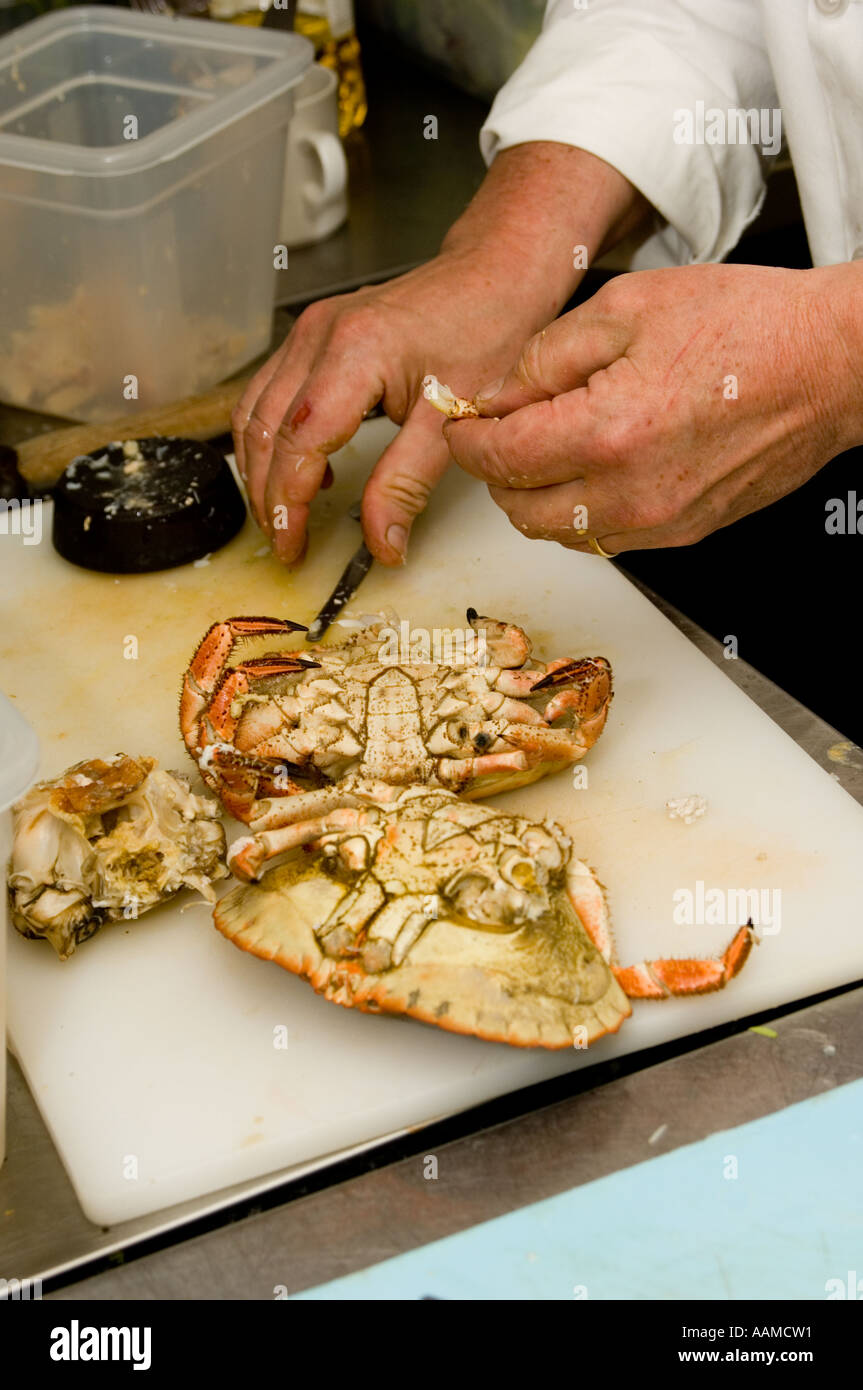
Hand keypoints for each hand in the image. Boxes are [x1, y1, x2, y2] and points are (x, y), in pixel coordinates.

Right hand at [231, 142, 645, 564]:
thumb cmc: (488, 328)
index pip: (297, 444)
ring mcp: (312, 329)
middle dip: (267, 495)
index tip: (293, 546)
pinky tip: (303, 468)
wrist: (498, 272)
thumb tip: (381, 543)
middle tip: (284, 543)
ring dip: (260, 469)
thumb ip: (408, 483)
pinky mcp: (315, 332)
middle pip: (264, 430)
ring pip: (256, 410)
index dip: (288, 503)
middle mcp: (320, 335)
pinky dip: (272, 437)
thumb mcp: (453, 418)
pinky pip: (271, 391)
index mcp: (354, 353)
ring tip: (283, 515)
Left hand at [442, 263, 862, 555]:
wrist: (828, 365)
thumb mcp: (628, 307)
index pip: (499, 458)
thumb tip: (496, 394)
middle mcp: (629, 492)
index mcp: (607, 431)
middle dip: (497, 471)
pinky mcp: (683, 535)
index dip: (469, 438)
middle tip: (504, 430)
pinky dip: (582, 511)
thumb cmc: (746, 326)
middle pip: (519, 510)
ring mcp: (659, 523)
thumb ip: (546, 356)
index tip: (466, 421)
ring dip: (537, 497)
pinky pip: (605, 539)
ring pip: (559, 534)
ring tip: (552, 445)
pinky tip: (596, 467)